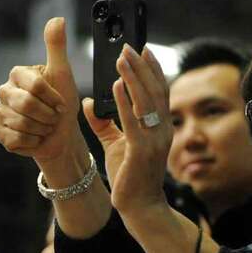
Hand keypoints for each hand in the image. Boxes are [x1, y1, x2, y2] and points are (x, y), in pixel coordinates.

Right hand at [0, 18, 83, 161]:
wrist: (61, 136)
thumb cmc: (62, 104)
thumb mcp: (63, 74)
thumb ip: (57, 47)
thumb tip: (57, 19)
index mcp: (17, 74)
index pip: (35, 85)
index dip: (52, 98)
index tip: (62, 104)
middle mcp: (4, 91)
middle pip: (26, 104)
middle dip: (48, 115)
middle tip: (54, 118)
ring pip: (21, 123)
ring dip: (42, 129)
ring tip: (45, 126)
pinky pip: (16, 139)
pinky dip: (32, 141)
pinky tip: (36, 137)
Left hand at [83, 43, 173, 220]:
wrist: (140, 207)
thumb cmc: (130, 176)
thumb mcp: (115, 144)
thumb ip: (104, 123)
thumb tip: (89, 103)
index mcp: (160, 127)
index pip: (159, 91)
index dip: (152, 69)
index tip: (143, 49)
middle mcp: (162, 130)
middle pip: (154, 90)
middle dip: (141, 66)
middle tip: (128, 45)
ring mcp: (154, 141)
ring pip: (145, 101)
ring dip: (133, 77)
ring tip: (122, 58)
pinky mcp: (141, 151)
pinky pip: (133, 121)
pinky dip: (125, 101)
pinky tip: (116, 85)